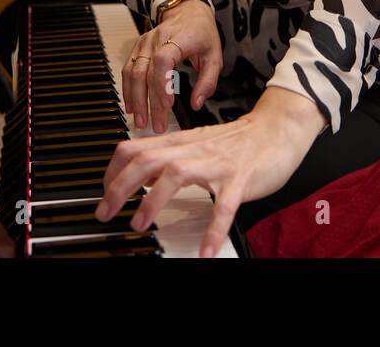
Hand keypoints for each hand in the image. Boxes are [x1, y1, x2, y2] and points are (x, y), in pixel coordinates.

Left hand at [94, 87, 324, 256]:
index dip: (112, 171)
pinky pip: (224, 205)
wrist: (276, 128)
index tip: (103, 194)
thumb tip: (141, 173)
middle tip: (105, 212)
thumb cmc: (237, 140)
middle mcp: (193, 150)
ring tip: (140, 224)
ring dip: (153, 200)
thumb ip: (169, 156)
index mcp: (180, 143)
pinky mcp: (239, 179)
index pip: (134, 149)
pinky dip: (213, 229)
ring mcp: (216, 164)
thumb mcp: (196, 144)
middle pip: (146, 160)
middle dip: (120, 186)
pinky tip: (206, 250)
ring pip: (176, 174)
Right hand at [122, 0, 220, 133]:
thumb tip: (196, 104)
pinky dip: (128, 89)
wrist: (187, 10)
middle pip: (145, 72)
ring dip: (135, 99)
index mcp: (178, 38)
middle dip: (149, 102)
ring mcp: (144, 43)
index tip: (167, 105)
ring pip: (133, 73)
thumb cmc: (202, 33)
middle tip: (156, 125)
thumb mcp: (215, 56)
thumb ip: (208, 81)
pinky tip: (131, 105)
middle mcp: (157, 39)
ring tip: (141, 120)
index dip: (162, 83)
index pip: (163, 60)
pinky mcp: (137, 48)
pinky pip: (128, 69)